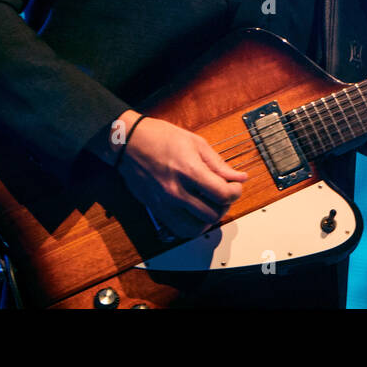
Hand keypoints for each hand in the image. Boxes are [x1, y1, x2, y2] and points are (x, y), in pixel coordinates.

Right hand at [112, 114, 248, 239]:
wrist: (128, 143)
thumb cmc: (160, 137)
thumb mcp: (195, 143)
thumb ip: (218, 163)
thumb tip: (238, 177)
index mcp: (188, 170)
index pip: (222, 194)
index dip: (235, 192)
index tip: (235, 186)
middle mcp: (176, 191)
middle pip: (212, 213)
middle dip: (225, 204)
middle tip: (224, 194)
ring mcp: (164, 203)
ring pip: (196, 228)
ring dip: (209, 219)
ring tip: (210, 205)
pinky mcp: (156, 209)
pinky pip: (179, 229)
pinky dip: (192, 226)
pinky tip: (195, 213)